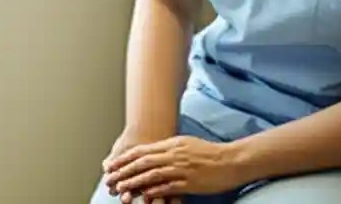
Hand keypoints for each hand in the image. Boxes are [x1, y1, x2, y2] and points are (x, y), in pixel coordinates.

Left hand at [104, 135, 244, 200]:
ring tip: (121, 189)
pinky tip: (144, 195)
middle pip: (142, 162)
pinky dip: (154, 191)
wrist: (231, 160)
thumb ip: (168, 149)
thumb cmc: (209, 153)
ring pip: (151, 174)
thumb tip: (151, 154)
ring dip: (134, 182)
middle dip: (123, 171)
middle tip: (109, 179)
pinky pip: (168, 187)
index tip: (111, 165)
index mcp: (171, 144)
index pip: (142, 150)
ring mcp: (181, 168)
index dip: (124, 158)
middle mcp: (174, 154)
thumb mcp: (185, 144)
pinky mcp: (190, 182)